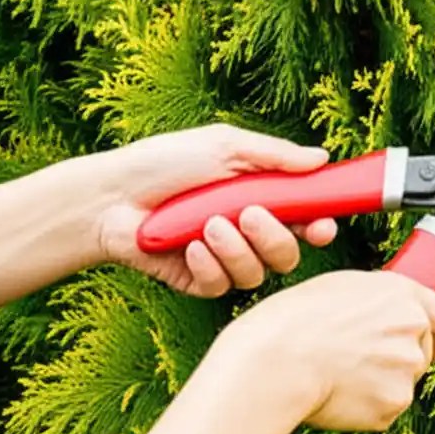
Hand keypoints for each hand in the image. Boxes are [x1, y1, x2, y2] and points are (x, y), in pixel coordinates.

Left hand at [89, 124, 337, 296]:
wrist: (110, 196)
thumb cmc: (163, 164)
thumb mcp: (223, 147)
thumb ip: (274, 156)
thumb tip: (321, 158)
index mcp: (260, 199)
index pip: (305, 220)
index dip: (321, 226)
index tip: (323, 225)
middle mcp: (246, 234)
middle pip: (288, 254)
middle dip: (275, 238)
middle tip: (250, 215)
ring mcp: (223, 260)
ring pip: (257, 273)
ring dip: (236, 249)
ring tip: (206, 225)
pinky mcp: (198, 280)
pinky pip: (222, 286)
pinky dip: (209, 265)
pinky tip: (188, 248)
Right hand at [206, 270, 434, 431]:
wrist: (275, 360)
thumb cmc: (292, 322)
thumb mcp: (339, 289)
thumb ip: (377, 301)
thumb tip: (388, 314)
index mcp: (401, 293)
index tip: (428, 344)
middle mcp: (413, 327)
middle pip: (424, 355)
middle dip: (398, 361)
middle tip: (358, 362)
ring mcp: (407, 369)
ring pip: (401, 383)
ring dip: (378, 384)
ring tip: (336, 375)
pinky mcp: (393, 404)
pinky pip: (383, 410)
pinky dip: (364, 408)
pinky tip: (335, 393)